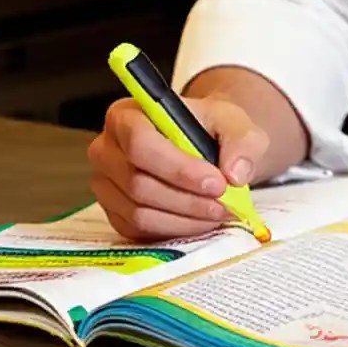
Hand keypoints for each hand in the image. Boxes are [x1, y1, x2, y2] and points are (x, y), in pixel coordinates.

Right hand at [87, 96, 270, 240]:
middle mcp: (106, 150)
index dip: (178, 169)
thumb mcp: (234, 123)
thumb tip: (235, 174)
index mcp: (126, 116)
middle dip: (187, 199)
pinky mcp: (115, 213)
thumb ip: (242, 142)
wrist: (204, 146)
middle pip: (138, 183)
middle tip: (226, 204)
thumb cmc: (211, 129)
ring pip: (140, 212)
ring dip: (185, 218)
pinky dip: (176, 229)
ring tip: (219, 212)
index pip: (140, 144)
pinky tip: (202, 221)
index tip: (217, 183)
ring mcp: (105, 185)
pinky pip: (140, 231)